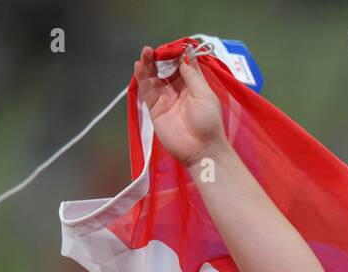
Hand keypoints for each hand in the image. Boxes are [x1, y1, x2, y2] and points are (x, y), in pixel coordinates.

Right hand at [133, 45, 227, 169]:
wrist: (201, 149)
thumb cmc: (208, 122)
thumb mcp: (204, 94)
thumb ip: (192, 74)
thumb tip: (184, 56)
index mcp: (194, 85)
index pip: (183, 64)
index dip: (177, 54)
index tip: (173, 46)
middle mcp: (179, 89)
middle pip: (166, 68)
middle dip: (162, 57)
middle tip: (157, 50)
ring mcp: (166, 98)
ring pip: (154, 76)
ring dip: (150, 63)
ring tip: (146, 51)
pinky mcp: (155, 108)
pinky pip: (147, 89)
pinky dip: (142, 77)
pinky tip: (139, 65)